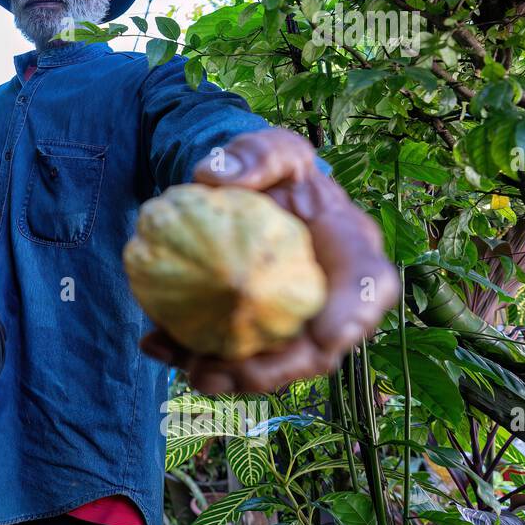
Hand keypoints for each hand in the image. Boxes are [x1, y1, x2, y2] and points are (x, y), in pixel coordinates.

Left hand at [139, 127, 398, 393]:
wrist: (243, 191)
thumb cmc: (269, 169)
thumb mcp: (270, 148)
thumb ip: (256, 154)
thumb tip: (216, 176)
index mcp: (351, 247)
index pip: (369, 285)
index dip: (355, 316)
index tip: (326, 336)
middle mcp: (330, 296)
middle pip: (316, 350)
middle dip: (274, 371)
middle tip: (226, 370)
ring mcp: (292, 320)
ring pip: (270, 364)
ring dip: (229, 375)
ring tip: (187, 368)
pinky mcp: (254, 329)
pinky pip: (230, 353)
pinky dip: (193, 354)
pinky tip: (155, 343)